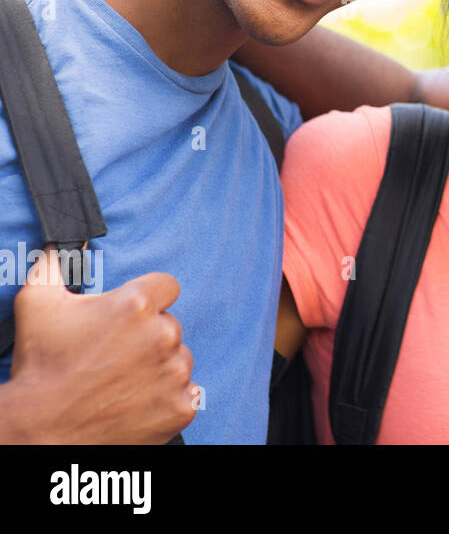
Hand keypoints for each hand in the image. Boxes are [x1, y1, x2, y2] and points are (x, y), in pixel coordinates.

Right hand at [0, 247, 197, 443]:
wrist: (39, 431)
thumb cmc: (40, 365)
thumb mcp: (37, 304)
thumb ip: (55, 264)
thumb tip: (63, 242)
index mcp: (137, 304)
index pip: (166, 286)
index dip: (148, 300)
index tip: (130, 317)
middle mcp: (163, 334)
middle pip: (169, 325)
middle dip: (147, 337)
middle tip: (113, 356)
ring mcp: (175, 372)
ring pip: (178, 359)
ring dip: (158, 367)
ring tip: (121, 381)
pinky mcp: (181, 406)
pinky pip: (186, 393)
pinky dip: (166, 398)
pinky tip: (135, 402)